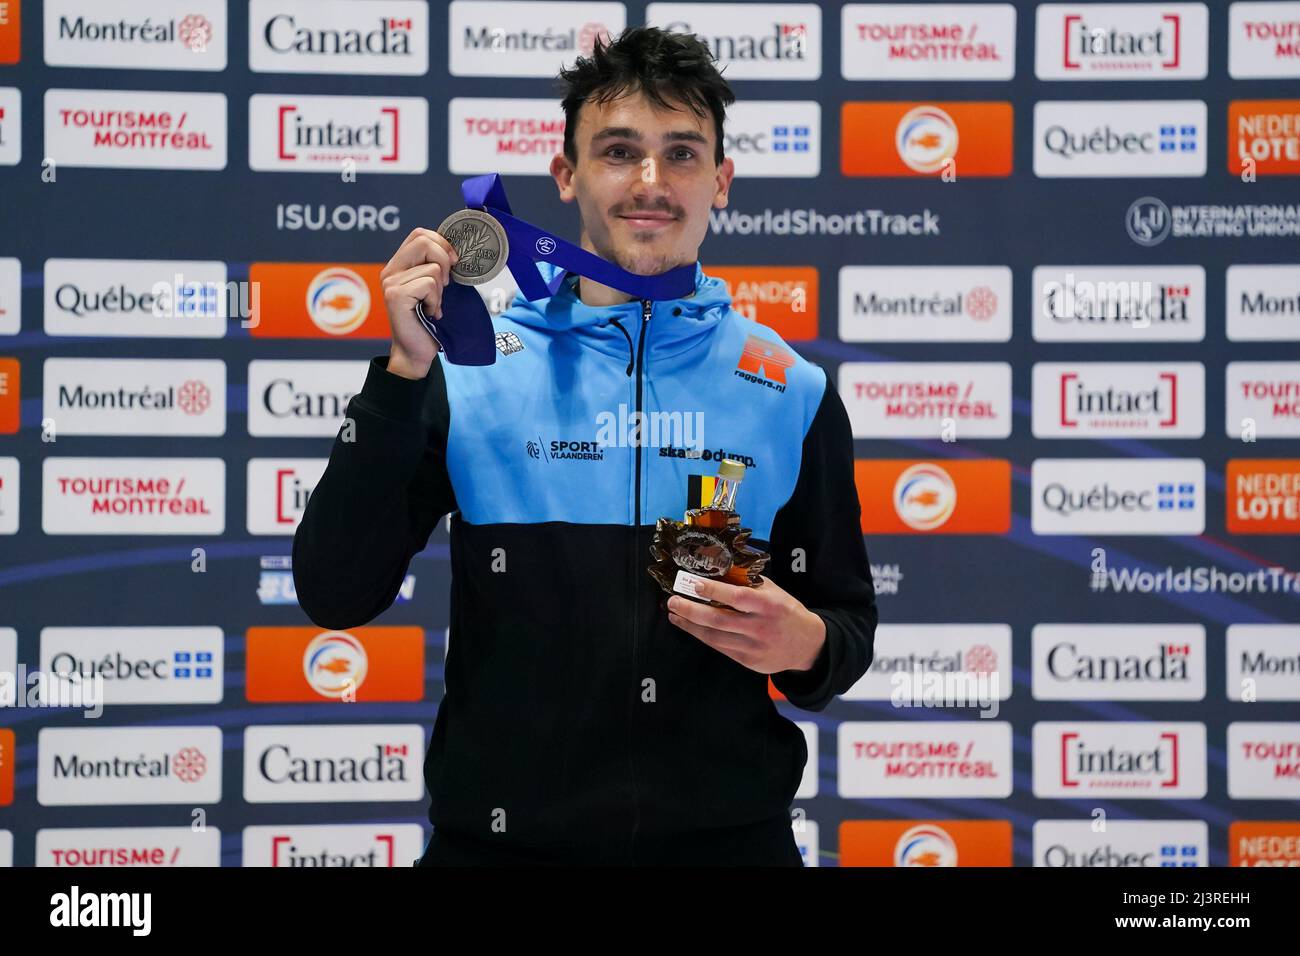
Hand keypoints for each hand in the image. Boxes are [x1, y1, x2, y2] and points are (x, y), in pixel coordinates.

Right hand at [380, 227, 459, 379]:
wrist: (417, 351)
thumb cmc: (428, 321)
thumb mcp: (434, 288)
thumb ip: (435, 266)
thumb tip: (454, 251)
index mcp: (399, 265)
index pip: (420, 234)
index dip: (442, 244)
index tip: (453, 263)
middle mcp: (390, 270)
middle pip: (424, 240)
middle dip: (444, 261)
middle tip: (445, 285)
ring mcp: (390, 282)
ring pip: (432, 267)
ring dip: (441, 290)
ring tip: (433, 304)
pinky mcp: (395, 296)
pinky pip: (429, 284)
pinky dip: (436, 300)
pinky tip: (430, 312)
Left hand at [666, 576, 825, 674]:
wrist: (808, 645)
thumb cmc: (787, 611)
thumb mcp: (774, 592)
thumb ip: (748, 584)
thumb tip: (716, 572)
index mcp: (769, 606)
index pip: (737, 597)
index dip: (713, 591)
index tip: (692, 584)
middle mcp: (761, 628)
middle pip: (719, 620)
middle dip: (691, 611)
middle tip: (672, 602)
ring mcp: (754, 648)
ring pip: (715, 637)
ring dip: (691, 626)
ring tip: (674, 615)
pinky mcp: (749, 662)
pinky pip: (721, 648)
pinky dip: (703, 637)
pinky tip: (692, 628)